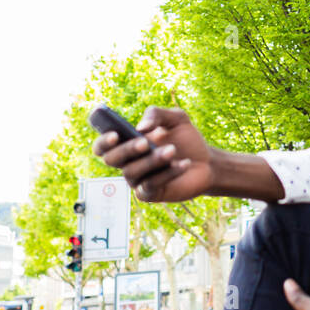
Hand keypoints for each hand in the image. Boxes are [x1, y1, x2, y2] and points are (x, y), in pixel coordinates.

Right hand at [92, 106, 213, 201]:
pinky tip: (184, 163)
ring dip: (152, 160)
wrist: (206, 161)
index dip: (102, 140)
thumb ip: (157, 114)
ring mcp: (137, 179)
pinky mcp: (150, 194)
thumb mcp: (175, 118)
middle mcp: (127, 162)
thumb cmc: (186, 138)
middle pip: (111, 159)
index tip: (114, 133)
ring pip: (132, 172)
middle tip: (146, 142)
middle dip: (127, 149)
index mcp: (127, 142)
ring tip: (172, 150)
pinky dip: (167, 173)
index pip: (102, 145)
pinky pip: (150, 185)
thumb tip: (141, 127)